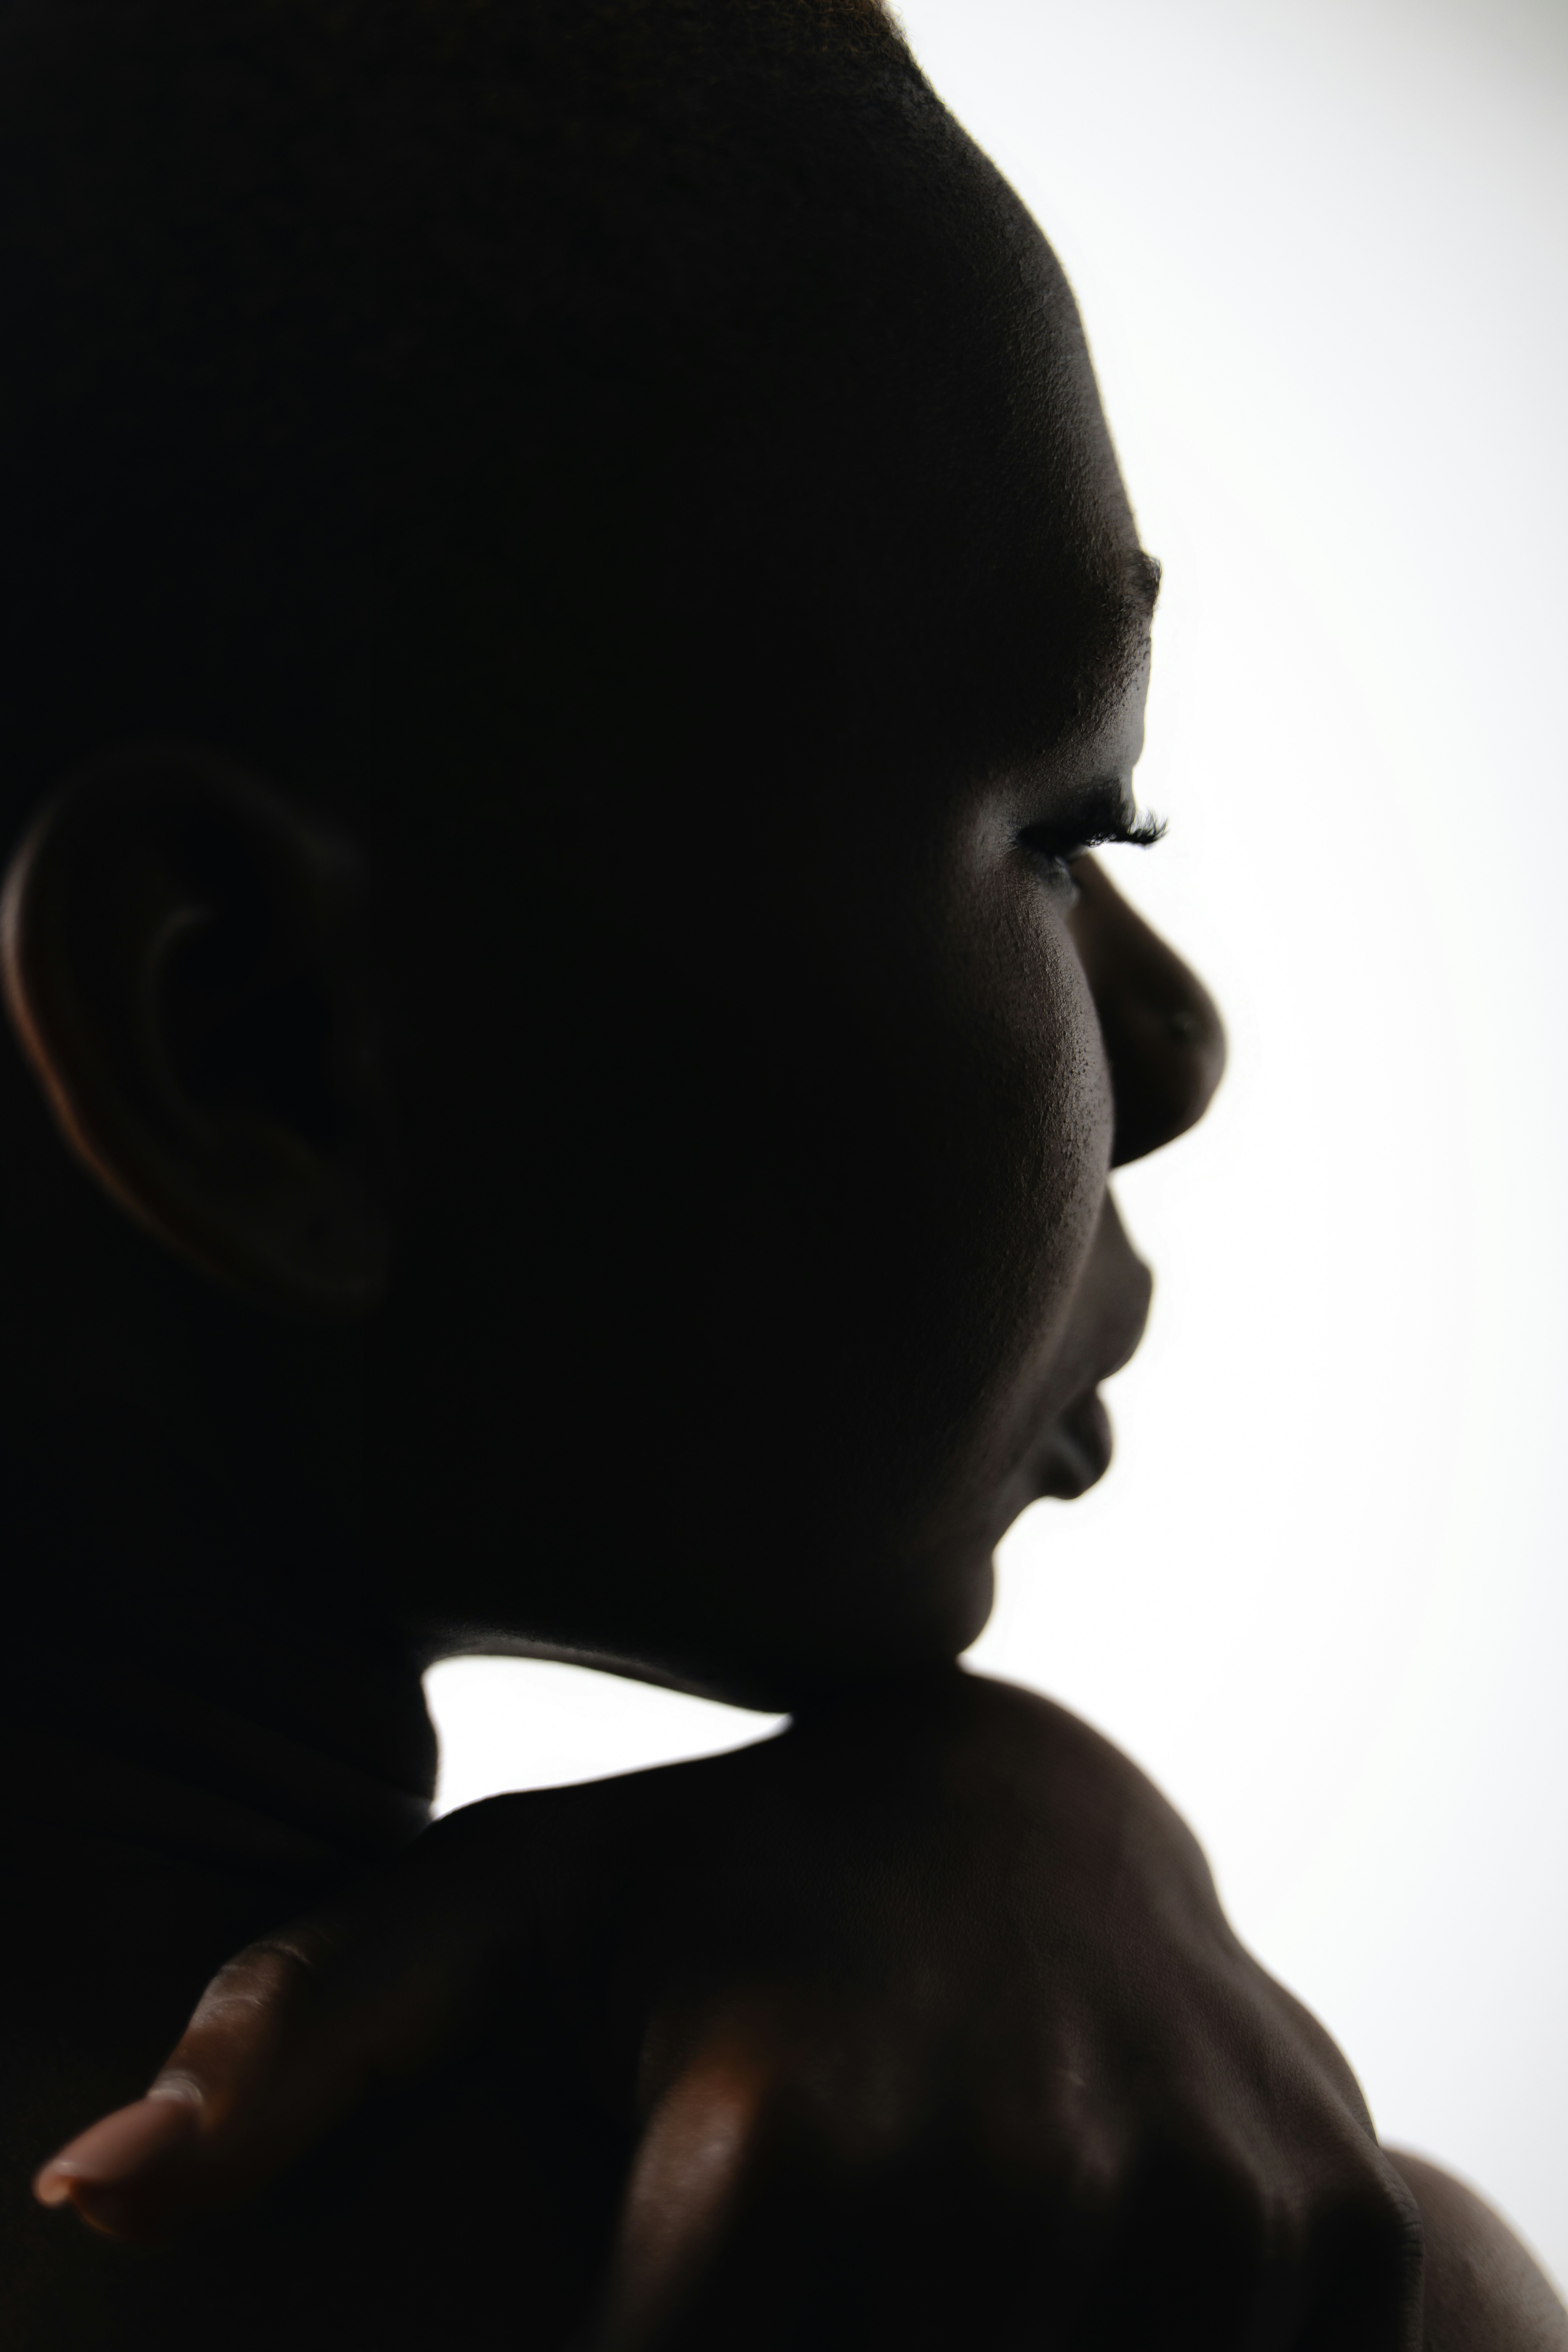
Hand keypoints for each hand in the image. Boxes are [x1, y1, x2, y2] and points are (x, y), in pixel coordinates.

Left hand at [34, 1669, 1422, 2348]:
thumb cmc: (731, 1877)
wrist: (1042, 1813)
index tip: (626, 2278)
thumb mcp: (505, 1914)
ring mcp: (1199, 2219)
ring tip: (894, 2248)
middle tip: (785, 2239)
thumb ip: (296, 2039)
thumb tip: (80, 2195)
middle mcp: (1004, 2177)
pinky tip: (1040, 2269)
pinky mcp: (1331, 2241)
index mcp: (775, 2124)